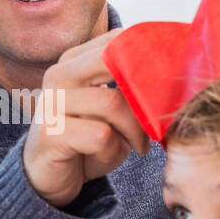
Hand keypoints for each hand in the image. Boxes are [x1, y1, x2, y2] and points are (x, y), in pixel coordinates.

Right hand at [23, 27, 151, 206]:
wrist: (49, 178)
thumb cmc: (86, 140)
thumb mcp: (111, 109)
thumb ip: (130, 88)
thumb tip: (170, 77)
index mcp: (74, 60)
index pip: (118, 40)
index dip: (150, 59)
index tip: (168, 84)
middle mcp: (59, 74)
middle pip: (113, 60)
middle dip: (144, 89)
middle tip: (156, 113)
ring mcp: (51, 102)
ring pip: (113, 103)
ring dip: (134, 130)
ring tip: (136, 144)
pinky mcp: (50, 133)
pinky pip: (101, 135)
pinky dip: (114, 150)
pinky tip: (108, 155)